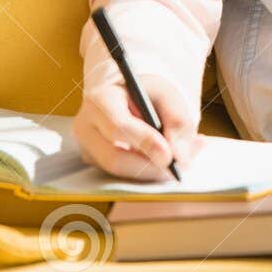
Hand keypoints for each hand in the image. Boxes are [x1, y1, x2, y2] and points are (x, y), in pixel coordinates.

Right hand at [74, 71, 206, 180]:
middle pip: (114, 158)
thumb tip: (180, 156)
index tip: (169, 156)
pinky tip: (167, 160)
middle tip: (182, 166)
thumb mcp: (167, 94)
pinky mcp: (96, 164)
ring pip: (121, 172)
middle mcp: (86, 126)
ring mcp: (88, 149)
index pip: (118, 126)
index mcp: (100, 99)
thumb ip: (178, 120)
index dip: (145, 143)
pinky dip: (149, 172)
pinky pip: (123, 177)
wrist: (130, 98)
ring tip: (184, 160)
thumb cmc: (148, 94)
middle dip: (151, 166)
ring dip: (155, 171)